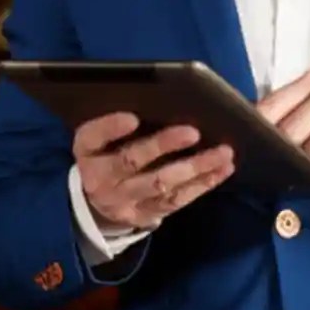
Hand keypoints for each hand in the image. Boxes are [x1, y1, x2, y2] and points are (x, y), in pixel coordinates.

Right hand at [73, 113, 234, 229]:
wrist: (97, 200)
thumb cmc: (108, 151)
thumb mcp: (102, 135)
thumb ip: (122, 116)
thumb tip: (158, 94)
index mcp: (86, 149)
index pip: (92, 136)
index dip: (111, 127)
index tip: (133, 117)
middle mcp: (99, 177)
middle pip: (131, 161)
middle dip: (163, 145)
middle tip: (193, 132)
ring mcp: (122, 200)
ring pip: (160, 183)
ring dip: (195, 167)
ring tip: (223, 152)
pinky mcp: (143, 215)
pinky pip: (175, 200)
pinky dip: (202, 184)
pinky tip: (222, 169)